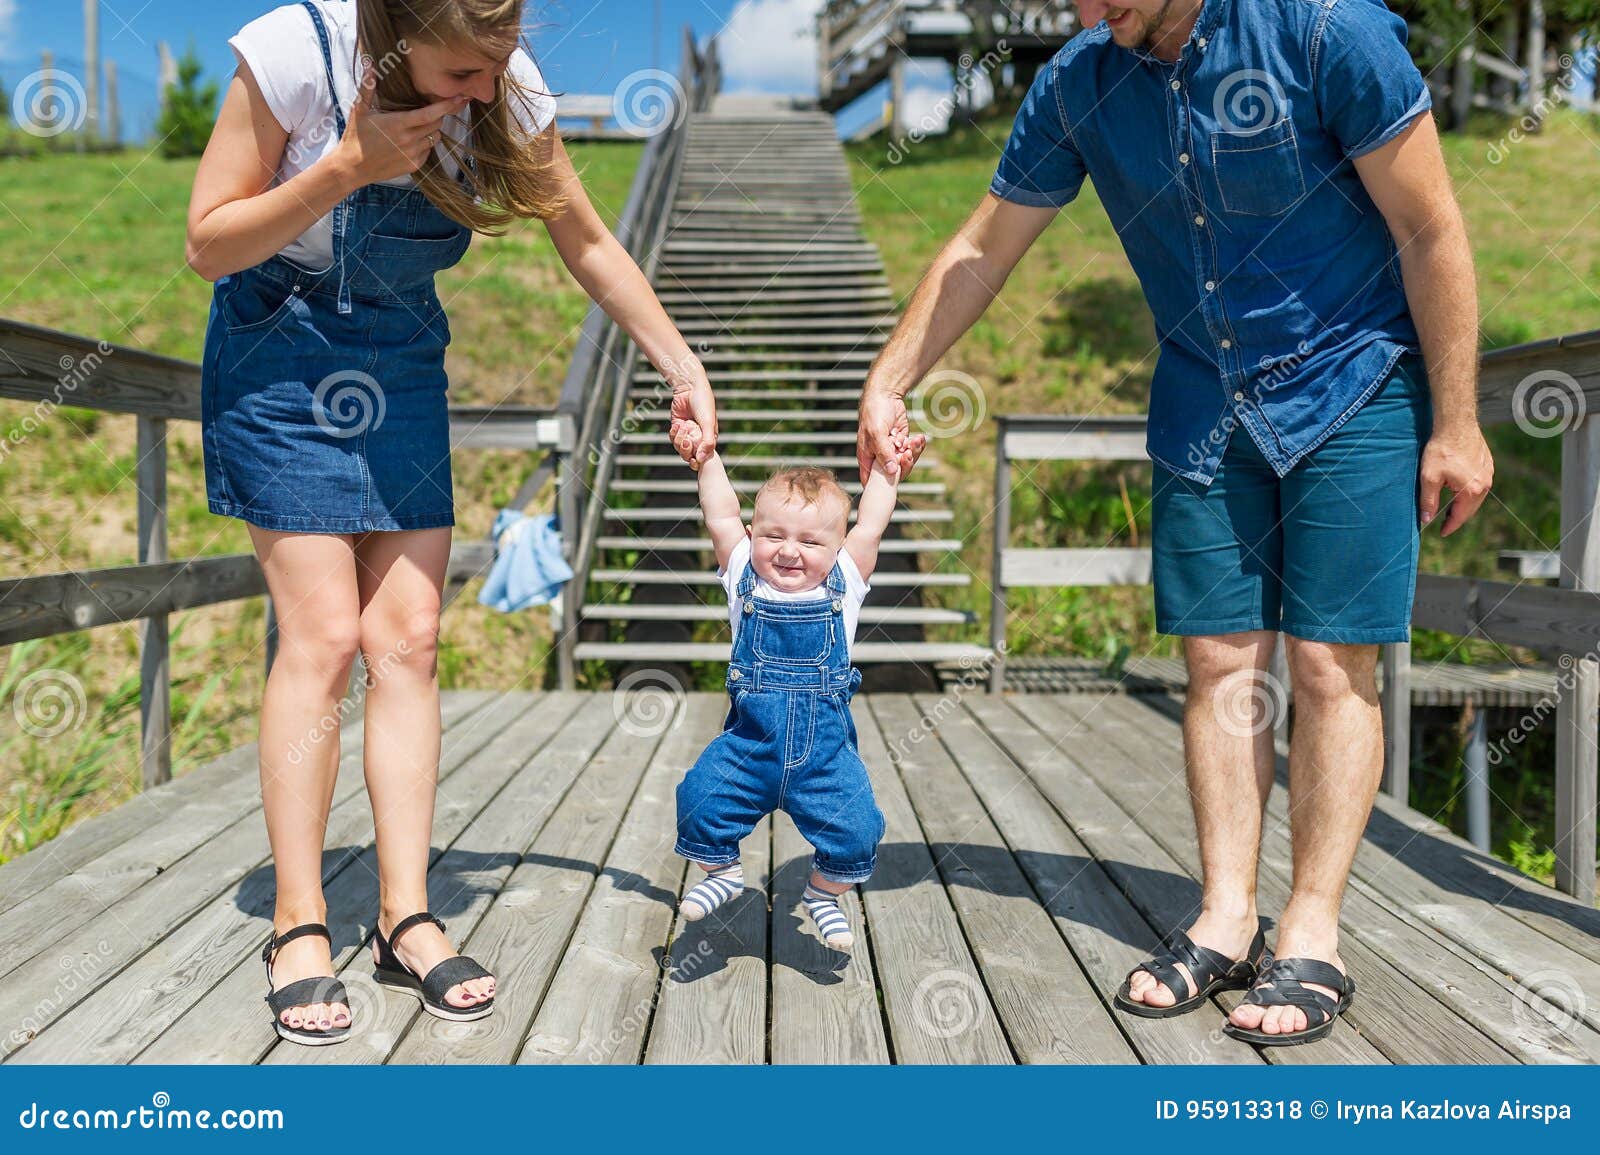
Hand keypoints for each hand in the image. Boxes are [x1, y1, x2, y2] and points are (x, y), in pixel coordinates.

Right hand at [333, 65, 465, 186]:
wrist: (352, 168)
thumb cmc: (355, 136)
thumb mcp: (359, 110)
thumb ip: (367, 87)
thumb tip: (369, 63)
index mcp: (399, 124)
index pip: (431, 113)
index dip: (447, 105)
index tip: (460, 98)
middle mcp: (409, 140)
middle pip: (437, 124)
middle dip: (437, 116)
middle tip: (428, 110)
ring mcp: (413, 154)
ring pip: (435, 138)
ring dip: (431, 130)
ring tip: (415, 127)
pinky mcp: (414, 166)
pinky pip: (429, 152)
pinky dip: (425, 145)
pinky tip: (410, 142)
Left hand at [666, 353, 716, 468]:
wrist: (689, 388)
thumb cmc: (703, 404)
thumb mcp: (708, 423)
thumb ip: (707, 442)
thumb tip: (701, 460)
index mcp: (709, 439)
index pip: (702, 457)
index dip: (696, 461)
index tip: (693, 459)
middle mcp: (698, 438)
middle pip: (689, 455)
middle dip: (685, 450)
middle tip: (686, 441)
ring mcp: (687, 433)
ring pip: (679, 448)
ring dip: (679, 440)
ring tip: (683, 426)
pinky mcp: (677, 428)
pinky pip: (673, 438)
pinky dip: (673, 434)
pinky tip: (677, 424)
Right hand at [857, 389, 925, 484]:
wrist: (886, 395)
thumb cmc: (874, 412)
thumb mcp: (876, 433)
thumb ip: (883, 453)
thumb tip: (891, 471)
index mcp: (867, 458)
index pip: (872, 480)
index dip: (884, 482)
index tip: (895, 472)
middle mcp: (879, 457)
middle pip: (894, 474)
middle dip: (904, 465)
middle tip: (907, 452)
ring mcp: (892, 451)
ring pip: (905, 463)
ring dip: (913, 453)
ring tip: (915, 441)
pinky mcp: (902, 443)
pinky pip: (912, 451)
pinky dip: (917, 446)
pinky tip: (918, 437)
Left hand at [1419, 425, 1492, 535]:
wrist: (1456, 424)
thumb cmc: (1441, 450)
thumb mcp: (1429, 478)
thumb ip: (1428, 500)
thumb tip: (1426, 520)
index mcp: (1472, 491)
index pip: (1461, 516)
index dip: (1450, 527)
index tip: (1441, 533)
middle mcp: (1485, 484)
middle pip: (1471, 509)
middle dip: (1457, 518)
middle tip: (1444, 523)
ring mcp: (1489, 474)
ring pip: (1476, 497)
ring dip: (1464, 505)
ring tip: (1450, 509)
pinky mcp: (1488, 465)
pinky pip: (1480, 485)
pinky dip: (1469, 493)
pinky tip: (1458, 491)